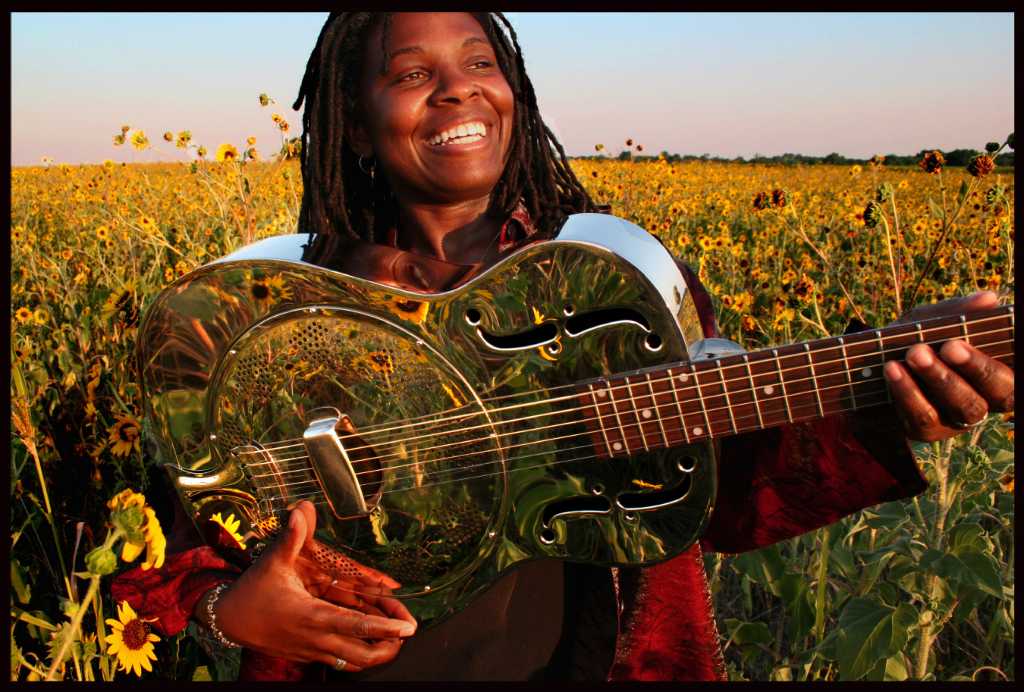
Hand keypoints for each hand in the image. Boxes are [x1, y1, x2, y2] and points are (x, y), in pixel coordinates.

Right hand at [210, 501, 416, 670]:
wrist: (229, 621)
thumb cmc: (253, 590)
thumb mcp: (273, 561)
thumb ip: (292, 536)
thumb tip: (300, 509)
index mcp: (312, 615)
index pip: (354, 625)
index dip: (384, 627)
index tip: (406, 626)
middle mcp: (316, 639)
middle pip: (361, 654)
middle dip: (389, 646)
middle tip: (407, 631)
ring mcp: (313, 651)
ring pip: (354, 664)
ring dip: (377, 653)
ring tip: (396, 639)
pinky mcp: (310, 656)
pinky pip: (341, 662)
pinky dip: (360, 655)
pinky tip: (372, 641)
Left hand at [884, 291, 1013, 441]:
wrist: (863, 366)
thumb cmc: (910, 339)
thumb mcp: (929, 321)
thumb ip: (956, 313)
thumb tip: (989, 298)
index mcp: (989, 379)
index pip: (1007, 383)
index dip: (987, 367)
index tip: (959, 343)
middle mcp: (977, 404)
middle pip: (985, 400)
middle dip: (967, 371)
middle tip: (946, 346)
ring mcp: (951, 423)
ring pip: (956, 410)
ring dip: (936, 379)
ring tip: (914, 352)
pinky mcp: (922, 431)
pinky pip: (920, 417)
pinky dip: (905, 391)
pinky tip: (891, 369)